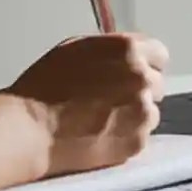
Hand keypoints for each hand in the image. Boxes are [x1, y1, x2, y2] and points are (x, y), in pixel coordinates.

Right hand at [6, 34, 168, 176]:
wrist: (32, 128)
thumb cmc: (44, 87)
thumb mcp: (75, 49)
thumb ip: (110, 50)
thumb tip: (127, 55)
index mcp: (128, 50)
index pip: (159, 54)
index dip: (144, 63)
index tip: (131, 73)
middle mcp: (141, 78)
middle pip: (156, 83)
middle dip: (138, 90)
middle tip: (110, 99)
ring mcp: (143, 112)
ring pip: (150, 112)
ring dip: (133, 115)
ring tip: (101, 119)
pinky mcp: (138, 141)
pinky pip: (141, 136)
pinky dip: (126, 137)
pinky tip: (100, 134)